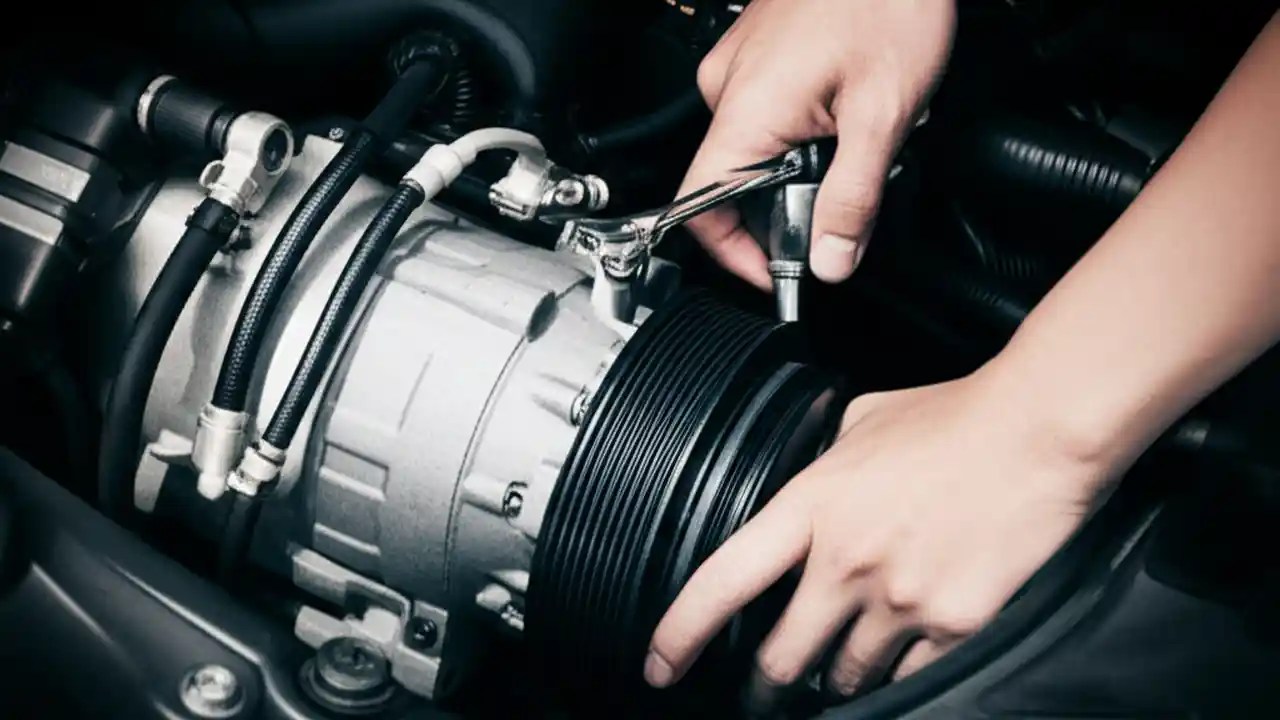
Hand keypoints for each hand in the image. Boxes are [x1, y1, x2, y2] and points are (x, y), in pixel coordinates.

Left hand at [644, 370, 1116, 711]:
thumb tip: (810, 475)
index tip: (660, 663)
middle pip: (780, 661)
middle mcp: (846, 561)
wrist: (1040, 430)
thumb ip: (822, 458)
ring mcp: (900, 600)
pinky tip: (904, 655)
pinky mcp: (954, 624)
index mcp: (812, 506)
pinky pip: (910, 679)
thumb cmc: (957, 416)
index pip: (720, 582)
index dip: (678, 634)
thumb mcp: (862, 422)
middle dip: (767, 685)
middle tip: (765, 690)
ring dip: (839, 677)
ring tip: (846, 660)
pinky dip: (900, 675)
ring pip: (846, 679)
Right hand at [680, 0, 954, 289]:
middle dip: (794, 205)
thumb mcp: (883, 113)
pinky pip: (767, 117)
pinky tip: (846, 108)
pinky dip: (806, 131)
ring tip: (856, 132)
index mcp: (746, 110)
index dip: (737, 254)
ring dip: (806, 165)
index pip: (703, 209)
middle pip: (735, 186)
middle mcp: (727, 89)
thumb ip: (854, 199)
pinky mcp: (756, 56)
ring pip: (757, 152)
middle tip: (850, 195)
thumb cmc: (887, 0)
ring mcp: (737, 69)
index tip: (778, 272)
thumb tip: (831, 262)